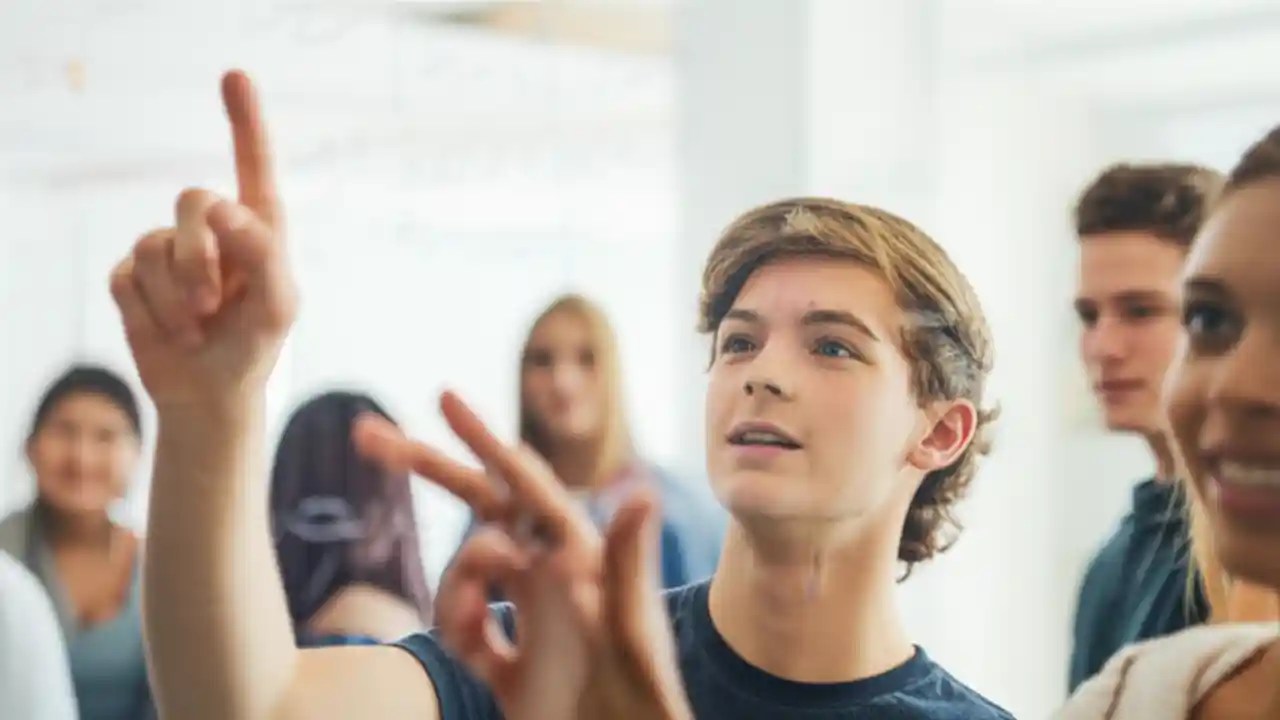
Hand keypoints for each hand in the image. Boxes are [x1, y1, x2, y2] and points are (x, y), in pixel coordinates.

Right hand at [110, 70, 295, 407]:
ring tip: (199, 326)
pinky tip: (172, 332)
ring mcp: (167, 250)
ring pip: (155, 245)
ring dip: (177, 298)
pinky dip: (152, 314)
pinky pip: (129, 278)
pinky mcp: (133, 277)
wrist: (210, 394)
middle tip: (212, 304)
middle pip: (192, 200)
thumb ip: (262, 252)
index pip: (252, 164)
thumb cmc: (254, 346)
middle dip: (199, 257)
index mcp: (258, 228)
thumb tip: (221, 206)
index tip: (234, 75)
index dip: (245, 120)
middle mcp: (212, 229)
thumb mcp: (278, 306)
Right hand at [354, 392, 692, 719]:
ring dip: (454, 592)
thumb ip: (626, 561)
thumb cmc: (638, 700)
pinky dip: (458, 634)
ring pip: (462, 571)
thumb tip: (641, 490)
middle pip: (479, 505)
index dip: (481, 437)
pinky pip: (462, 626)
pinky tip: (485, 660)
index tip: (440, 397)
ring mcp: (529, 613)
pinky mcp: (511, 659)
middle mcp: (554, 573)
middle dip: (428, 467)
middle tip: (364, 435)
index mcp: (579, 554)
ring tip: (475, 632)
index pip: (523, 481)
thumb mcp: (627, 629)